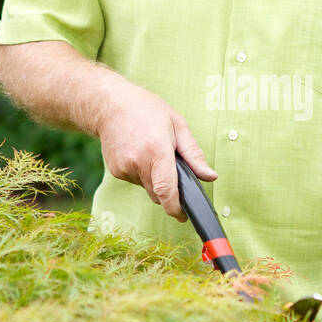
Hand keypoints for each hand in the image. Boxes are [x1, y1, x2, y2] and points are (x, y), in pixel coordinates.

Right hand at [96, 79, 216, 221]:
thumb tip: (211, 177)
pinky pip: (136, 181)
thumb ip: (194, 155)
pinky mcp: (115, 171)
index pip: (166, 190)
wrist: (110, 105)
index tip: (183, 216)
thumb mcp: (178, 125)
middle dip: (168, 188)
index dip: (175, 208)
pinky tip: (139, 152)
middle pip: (158, 193)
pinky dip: (141, 173)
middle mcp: (138, 162)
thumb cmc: (147, 110)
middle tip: (169, 163)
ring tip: (150, 150)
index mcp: (157, 150)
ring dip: (154, 178)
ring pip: (147, 188)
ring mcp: (124, 168)